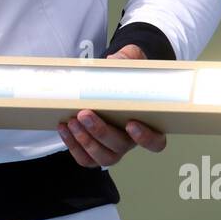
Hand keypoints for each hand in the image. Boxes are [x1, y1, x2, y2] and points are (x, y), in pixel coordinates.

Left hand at [57, 44, 167, 167]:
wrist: (110, 82)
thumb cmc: (125, 75)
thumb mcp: (129, 63)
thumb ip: (125, 61)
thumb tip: (113, 61)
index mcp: (146, 124)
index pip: (156, 141)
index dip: (146, 138)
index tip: (131, 123)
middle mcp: (130, 141)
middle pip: (121, 147)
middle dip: (101, 132)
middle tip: (85, 113)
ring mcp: (113, 149)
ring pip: (103, 157)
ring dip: (85, 140)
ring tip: (72, 121)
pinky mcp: (94, 153)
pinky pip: (85, 158)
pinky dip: (73, 145)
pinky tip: (64, 127)